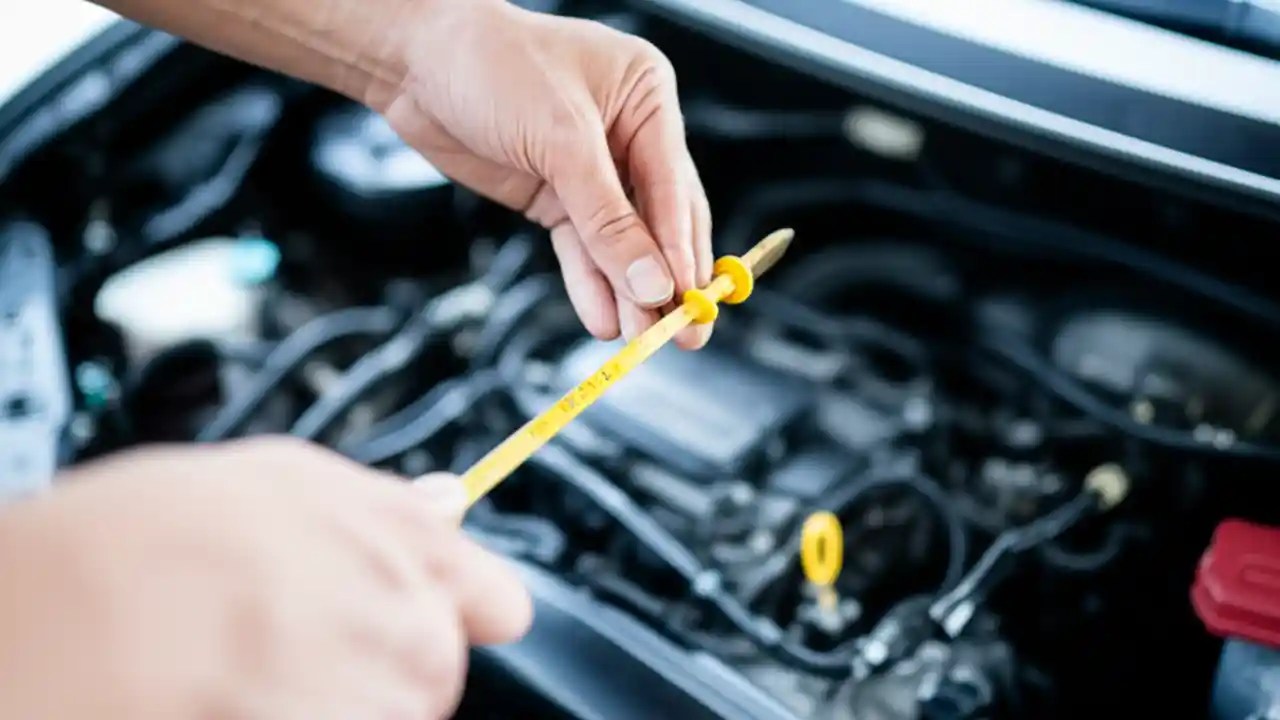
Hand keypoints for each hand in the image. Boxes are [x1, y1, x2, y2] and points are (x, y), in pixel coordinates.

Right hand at [0, 437, 528, 719]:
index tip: (445, 612)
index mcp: (406, 544)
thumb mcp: (271, 479)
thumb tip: (448, 500)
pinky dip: (308, 719)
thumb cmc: (143, 541)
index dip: (462, 605)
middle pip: (437, 669)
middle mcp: (409, 625)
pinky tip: (241, 701)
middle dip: (383, 661)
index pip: (495, 597)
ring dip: (341, 702)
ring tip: (251, 672)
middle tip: (291, 639)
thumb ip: (380, 502)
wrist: (56, 624)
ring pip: (396, 715)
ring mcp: (377, 702)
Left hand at [378, 1, 713, 348]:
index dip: (681, 248)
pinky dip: (591, 284)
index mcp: (647, 97)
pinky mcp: (555, 195)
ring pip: (620, 242)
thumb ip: (608, 218)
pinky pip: (581, 248)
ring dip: (630, 292)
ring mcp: (591, 169)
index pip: (674, 185)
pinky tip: (604, 320)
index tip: (691, 299)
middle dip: (667, 279)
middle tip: (686, 336)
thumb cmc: (492, 67)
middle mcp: (628, 133)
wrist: (413, 63)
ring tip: (642, 341)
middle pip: (658, 219)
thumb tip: (654, 284)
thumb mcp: (559, 139)